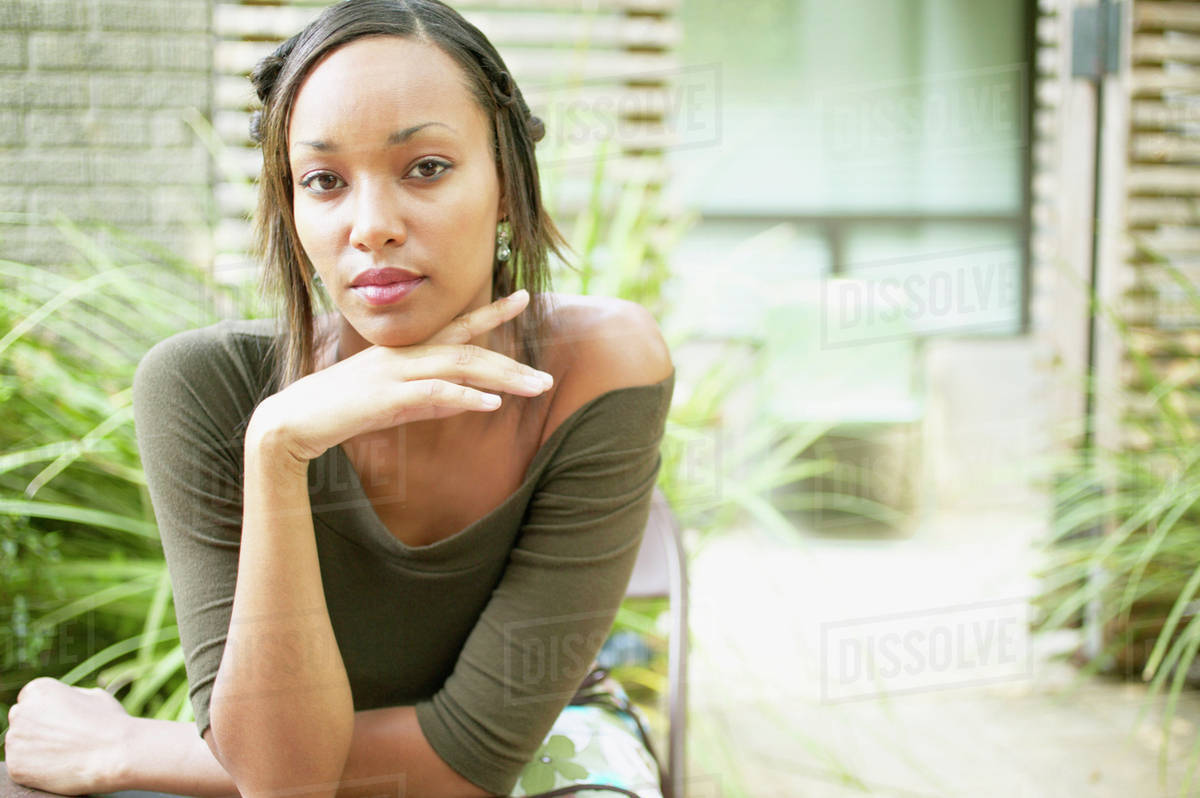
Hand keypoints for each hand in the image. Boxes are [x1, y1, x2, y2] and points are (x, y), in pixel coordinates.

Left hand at [4, 677, 131, 794]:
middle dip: (37, 729)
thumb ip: (69, 696)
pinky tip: (59, 766)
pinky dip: (36, 769)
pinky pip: (21, 767)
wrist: (115, 753)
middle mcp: (21, 711)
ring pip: (20, 745)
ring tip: (65, 753)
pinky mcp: (15, 766)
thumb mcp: (93, 695)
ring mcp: (15, 740)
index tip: (61, 722)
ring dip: (35, 749)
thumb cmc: (110, 722)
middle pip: (21, 721)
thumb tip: (60, 700)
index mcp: (38, 689)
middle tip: (63, 739)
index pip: (29, 700)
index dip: (46, 712)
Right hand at [251, 289, 555, 464]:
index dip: (491, 313)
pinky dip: (465, 397)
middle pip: (468, 350)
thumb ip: (432, 400)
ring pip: (460, 366)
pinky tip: (492, 405)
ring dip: (502, 378)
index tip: (524, 297)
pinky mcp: (387, 397)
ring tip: (538, 389)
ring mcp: (396, 372)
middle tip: (548, 378)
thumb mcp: (396, 404)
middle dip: (511, 363)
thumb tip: (471, 401)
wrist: (293, 421)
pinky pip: (434, 393)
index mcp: (406, 352)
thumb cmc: (342, 412)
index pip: (456, 326)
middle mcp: (405, 355)